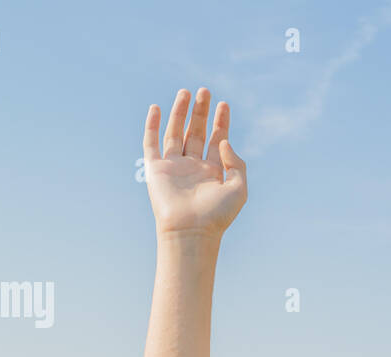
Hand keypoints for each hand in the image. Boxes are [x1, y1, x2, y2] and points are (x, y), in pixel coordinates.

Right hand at [144, 88, 247, 239]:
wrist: (191, 231)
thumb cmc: (217, 216)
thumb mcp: (239, 188)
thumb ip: (236, 163)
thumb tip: (224, 140)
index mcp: (213, 172)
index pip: (217, 140)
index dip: (221, 122)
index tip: (224, 104)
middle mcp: (193, 167)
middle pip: (197, 132)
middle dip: (201, 112)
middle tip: (205, 91)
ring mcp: (174, 167)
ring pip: (176, 133)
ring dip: (180, 113)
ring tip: (186, 92)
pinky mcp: (155, 170)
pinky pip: (151, 143)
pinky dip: (153, 125)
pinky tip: (157, 108)